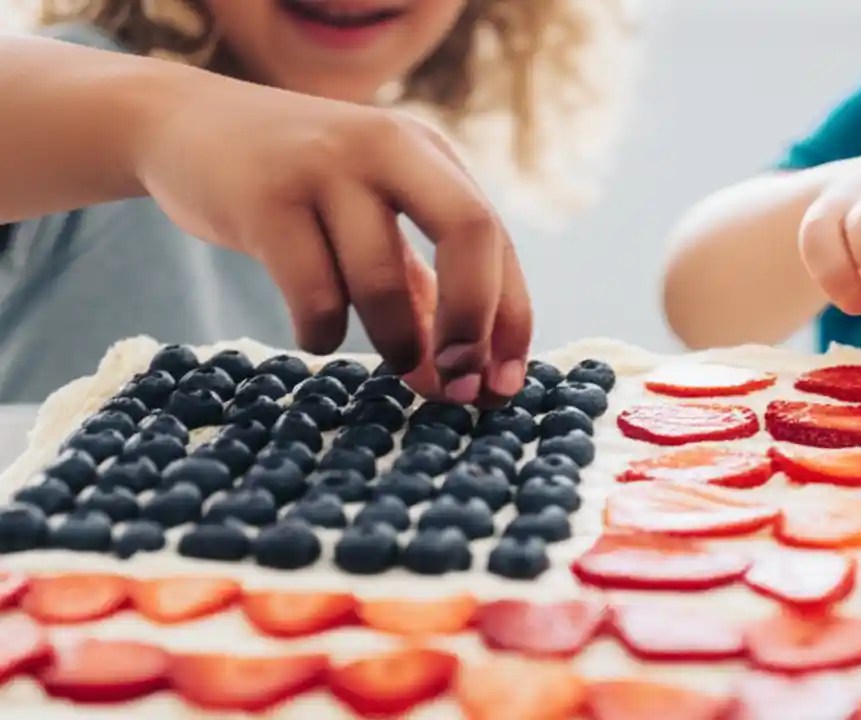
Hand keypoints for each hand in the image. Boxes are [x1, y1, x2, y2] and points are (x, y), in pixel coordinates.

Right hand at [130, 72, 530, 405]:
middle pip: (470, 232)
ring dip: (399, 342)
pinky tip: (315, 335)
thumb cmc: (296, 189)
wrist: (180, 123)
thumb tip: (451, 386)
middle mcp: (388, 147)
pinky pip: (314, 294)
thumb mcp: (370, 221)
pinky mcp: (263, 198)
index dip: (510, 318)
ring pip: (383, 278)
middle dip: (474, 320)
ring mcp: (325, 166)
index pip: (496, 238)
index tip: (503, 387)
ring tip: (395, 363)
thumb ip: (416, 294)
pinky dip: (322, 334)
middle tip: (460, 385)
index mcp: (427, 154)